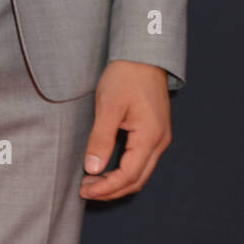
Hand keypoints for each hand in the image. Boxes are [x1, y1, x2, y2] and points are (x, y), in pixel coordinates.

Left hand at [80, 60, 171, 200]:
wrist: (143, 54)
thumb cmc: (125, 76)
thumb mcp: (108, 106)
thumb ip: (101, 139)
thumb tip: (93, 169)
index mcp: (150, 137)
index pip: (128, 176)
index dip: (106, 187)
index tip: (84, 190)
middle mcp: (159, 141)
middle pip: (137, 179)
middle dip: (111, 190)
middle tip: (85, 190)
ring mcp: (160, 136)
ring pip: (140, 172)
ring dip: (117, 181)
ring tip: (93, 181)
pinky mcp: (155, 131)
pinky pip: (142, 160)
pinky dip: (124, 170)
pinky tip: (107, 167)